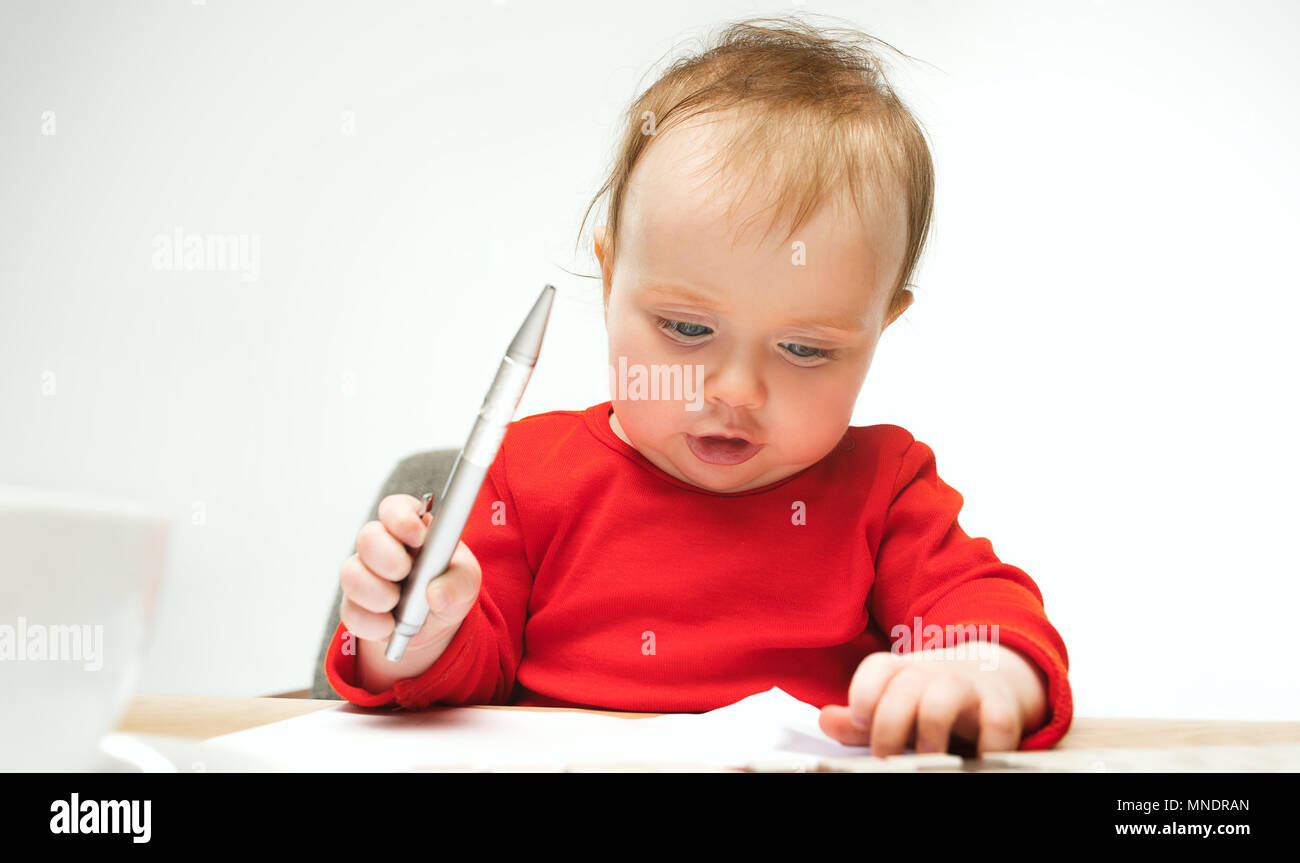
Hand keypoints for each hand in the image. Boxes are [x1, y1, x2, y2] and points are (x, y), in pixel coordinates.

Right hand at [339, 493, 482, 652]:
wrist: (433, 624)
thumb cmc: (448, 586)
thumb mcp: (466, 581)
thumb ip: (459, 582)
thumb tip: (437, 595)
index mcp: (411, 528)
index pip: (394, 508)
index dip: (401, 519)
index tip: (418, 537)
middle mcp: (382, 546)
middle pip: (367, 537)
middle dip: (388, 558)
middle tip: (405, 572)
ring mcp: (364, 574)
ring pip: (351, 574)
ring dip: (378, 593)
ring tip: (398, 603)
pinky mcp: (354, 606)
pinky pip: (351, 612)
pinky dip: (373, 623)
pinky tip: (390, 624)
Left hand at [819, 643, 1043, 757]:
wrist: (995, 679)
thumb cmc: (931, 701)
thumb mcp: (893, 706)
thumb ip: (859, 720)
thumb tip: (826, 720)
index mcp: (902, 671)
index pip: (877, 668)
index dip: (863, 693)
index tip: (860, 721)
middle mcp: (933, 673)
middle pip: (904, 687)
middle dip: (889, 726)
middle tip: (886, 757)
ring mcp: (969, 687)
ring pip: (945, 695)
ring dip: (931, 731)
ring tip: (927, 759)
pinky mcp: (1002, 708)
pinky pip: (998, 723)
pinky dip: (988, 747)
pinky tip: (975, 763)